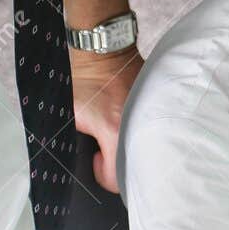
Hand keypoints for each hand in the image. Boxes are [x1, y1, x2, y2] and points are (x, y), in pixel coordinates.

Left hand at [70, 43, 142, 193]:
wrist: (102, 50)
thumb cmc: (84, 80)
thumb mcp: (72, 116)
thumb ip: (77, 143)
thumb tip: (79, 162)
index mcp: (114, 132)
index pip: (116, 179)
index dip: (102, 173)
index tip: (96, 157)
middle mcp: (138, 126)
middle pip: (137, 165)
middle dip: (121, 161)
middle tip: (107, 146)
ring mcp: (150, 113)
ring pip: (146, 147)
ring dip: (131, 144)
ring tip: (116, 130)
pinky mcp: (157, 104)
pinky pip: (151, 128)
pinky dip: (140, 129)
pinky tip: (126, 118)